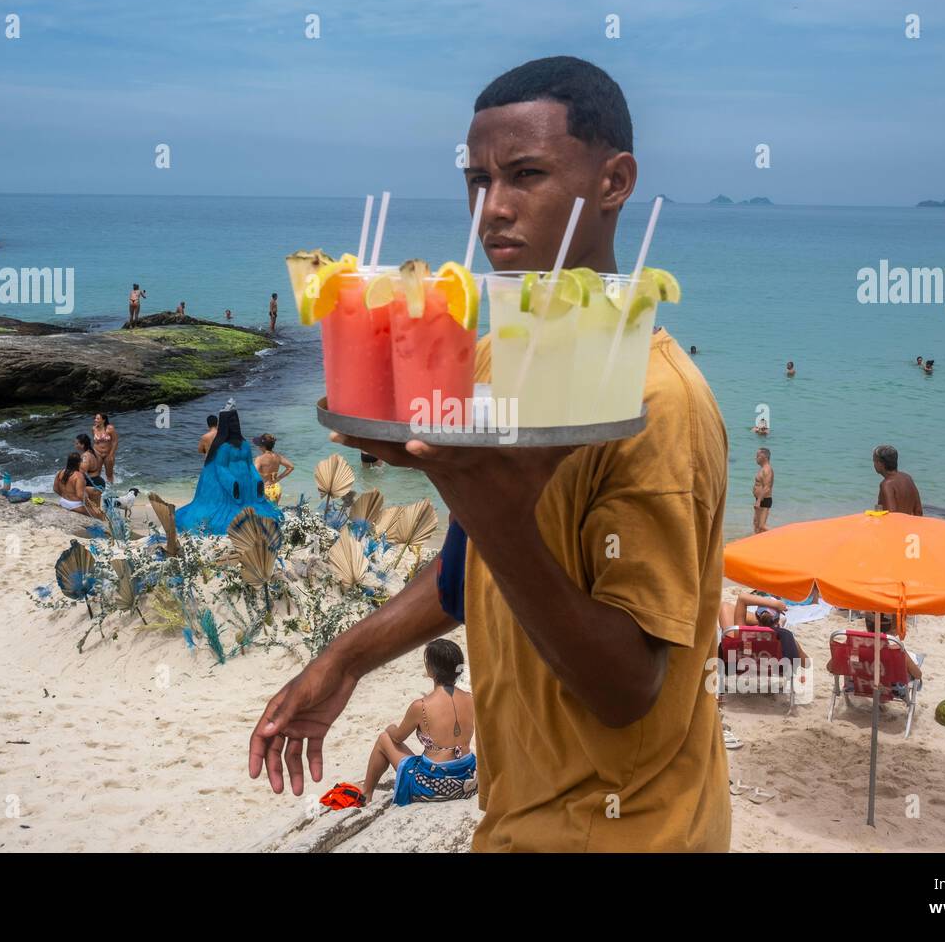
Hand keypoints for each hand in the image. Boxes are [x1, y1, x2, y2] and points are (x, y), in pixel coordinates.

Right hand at [248, 650, 360, 794]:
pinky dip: (314, 763)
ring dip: (295, 772)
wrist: (343, 669)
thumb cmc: (317, 677)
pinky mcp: (318, 728)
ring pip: (294, 754)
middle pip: (276, 751)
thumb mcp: (300, 695)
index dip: (256, 757)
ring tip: (299, 790)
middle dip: (276, 771)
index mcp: (276, 711)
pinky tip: (317, 775)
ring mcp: (302, 726)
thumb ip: (284, 714)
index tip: (254, 775)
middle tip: (279, 790)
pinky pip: (313, 750)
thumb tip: (265, 733)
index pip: (260, 738)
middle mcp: (286, 721)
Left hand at [329, 431, 576, 541]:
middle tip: (338, 425)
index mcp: (471, 462)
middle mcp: (443, 463)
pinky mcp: (421, 464)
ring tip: (328, 420)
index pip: (451, 455)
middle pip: (402, 449)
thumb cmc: (522, 487)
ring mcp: (428, 466)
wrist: (499, 527)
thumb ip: (572, 436)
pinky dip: (368, 437)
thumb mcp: (546, 461)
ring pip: (389, 448)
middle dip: (373, 438)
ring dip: (360, 435)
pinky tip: (341, 423)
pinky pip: (390, 448)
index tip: (414, 443)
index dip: (433, 450)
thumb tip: (616, 418)